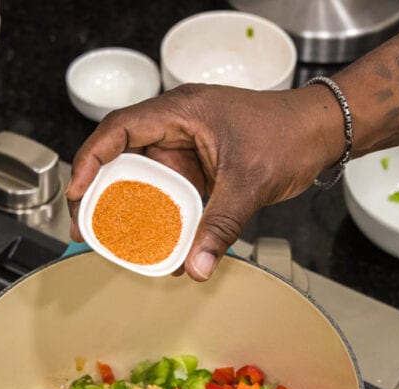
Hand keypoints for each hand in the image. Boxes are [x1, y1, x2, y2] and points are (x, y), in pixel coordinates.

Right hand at [66, 83, 339, 280]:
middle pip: (121, 157)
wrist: (321, 133)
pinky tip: (154, 244)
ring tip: (111, 241)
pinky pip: (167, 193)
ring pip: (143, 178)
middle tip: (85, 227)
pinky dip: (157, 216)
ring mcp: (186, 148)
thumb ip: (221, 226)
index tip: (78, 192)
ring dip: (127, 209)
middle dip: (99, 192)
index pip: (120, 129)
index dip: (91, 159)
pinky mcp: (197, 168)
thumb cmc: (289, 134)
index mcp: (181, 112)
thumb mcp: (250, 183)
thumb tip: (197, 266)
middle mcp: (176, 127)